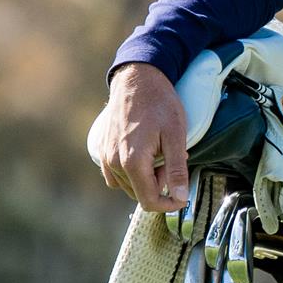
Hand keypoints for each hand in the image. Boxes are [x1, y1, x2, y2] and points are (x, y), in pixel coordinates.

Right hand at [94, 62, 188, 212]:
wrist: (137, 78)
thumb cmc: (159, 103)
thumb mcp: (176, 135)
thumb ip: (177, 169)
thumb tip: (180, 197)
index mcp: (132, 162)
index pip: (149, 201)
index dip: (168, 204)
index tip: (182, 195)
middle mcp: (113, 162)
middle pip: (138, 194)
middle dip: (158, 185)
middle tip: (170, 160)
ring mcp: (104, 156)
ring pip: (127, 185)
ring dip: (145, 178)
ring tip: (158, 153)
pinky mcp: (101, 148)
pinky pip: (114, 174)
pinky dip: (129, 173)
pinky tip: (142, 154)